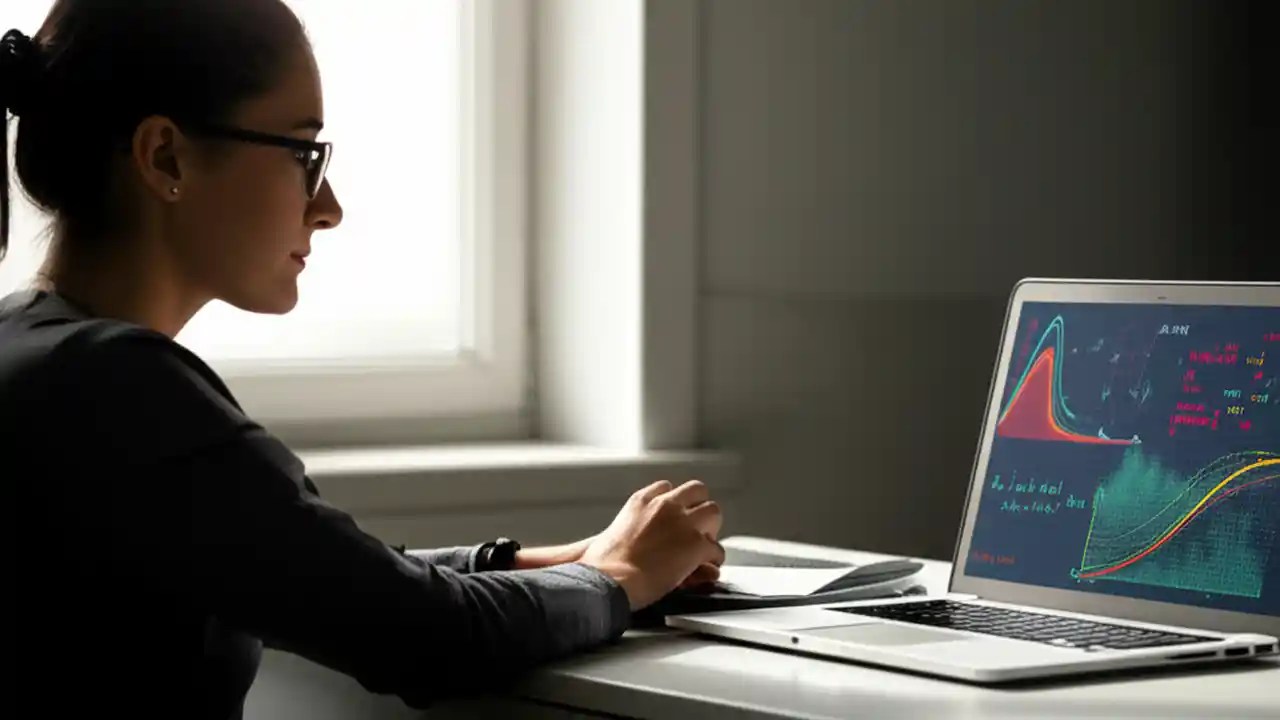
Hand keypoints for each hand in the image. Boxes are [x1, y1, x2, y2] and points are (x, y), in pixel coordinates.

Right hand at [579, 479, 724, 609]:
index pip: (666, 488)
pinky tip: (706, 569)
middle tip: (696, 528)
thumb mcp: (605, 538)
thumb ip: (618, 536)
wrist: (609, 581)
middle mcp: (664, 506)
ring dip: (710, 529)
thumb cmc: (600, 567)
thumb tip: (604, 548)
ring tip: (704, 545)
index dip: (674, 504)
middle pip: (697, 491)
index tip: (673, 517)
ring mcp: (683, 523)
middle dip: (699, 508)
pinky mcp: (696, 544)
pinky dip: (713, 559)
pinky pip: (716, 549)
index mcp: (640, 501)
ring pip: (713, 511)